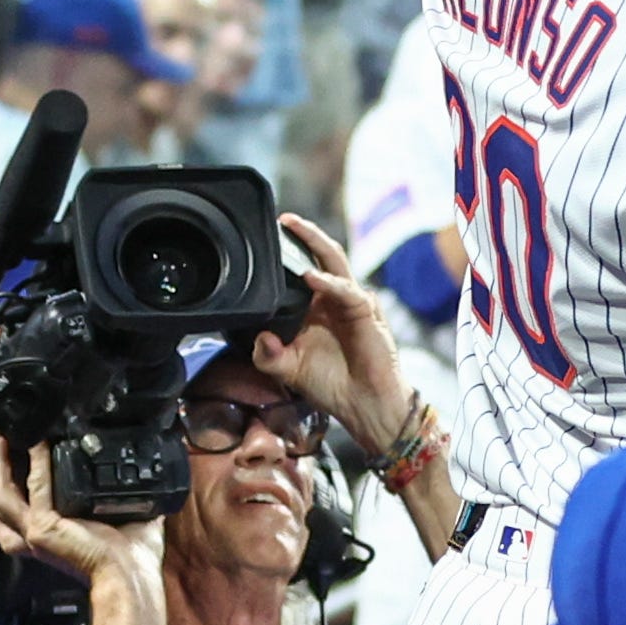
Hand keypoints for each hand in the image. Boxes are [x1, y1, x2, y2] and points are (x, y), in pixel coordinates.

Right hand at [0, 415, 160, 587]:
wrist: (130, 578)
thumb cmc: (130, 558)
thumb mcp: (114, 521)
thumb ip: (111, 497)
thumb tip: (128, 475)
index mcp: (45, 536)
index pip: (4, 511)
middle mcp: (32, 535)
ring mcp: (34, 533)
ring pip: (0, 491)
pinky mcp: (44, 530)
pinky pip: (35, 489)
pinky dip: (37, 463)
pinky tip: (38, 441)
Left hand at [250, 217, 411, 444]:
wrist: (365, 406)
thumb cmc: (333, 386)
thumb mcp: (289, 370)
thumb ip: (268, 356)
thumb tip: (259, 338)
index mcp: (317, 308)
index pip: (304, 269)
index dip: (291, 253)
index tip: (270, 237)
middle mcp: (335, 300)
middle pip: (322, 256)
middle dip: (305, 234)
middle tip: (285, 219)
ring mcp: (352, 303)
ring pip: (336, 263)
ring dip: (316, 244)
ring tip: (296, 230)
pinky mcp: (366, 314)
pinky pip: (346, 292)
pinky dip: (328, 283)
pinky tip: (311, 278)